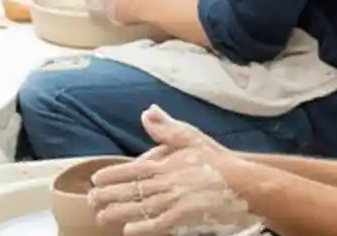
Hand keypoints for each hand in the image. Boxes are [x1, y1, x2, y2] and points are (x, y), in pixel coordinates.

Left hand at [88, 106, 259, 235]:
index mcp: (166, 163)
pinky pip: (158, 224)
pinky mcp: (183, 218)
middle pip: (131, 190)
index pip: (132, 169)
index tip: (96, 179)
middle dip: (108, 195)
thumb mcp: (193, 139)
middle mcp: (166, 182)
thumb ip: (167, 128)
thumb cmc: (220, 162)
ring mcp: (174, 201)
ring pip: (139, 207)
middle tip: (91, 200)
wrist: (245, 184)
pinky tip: (128, 230)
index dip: (112, 175)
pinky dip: (142, 227)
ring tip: (102, 216)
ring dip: (118, 212)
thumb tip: (147, 112)